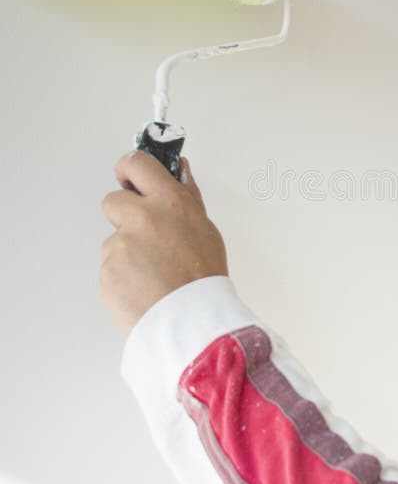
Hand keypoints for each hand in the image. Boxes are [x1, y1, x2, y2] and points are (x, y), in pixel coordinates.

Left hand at [101, 151, 227, 333]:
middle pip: (113, 201)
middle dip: (125, 215)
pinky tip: (144, 286)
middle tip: (147, 236)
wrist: (190, 320)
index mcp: (170, 203)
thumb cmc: (204, 276)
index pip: (137, 163)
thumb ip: (187, 196)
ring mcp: (120, 245)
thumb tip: (179, 169)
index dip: (129, 168)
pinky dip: (123, 275)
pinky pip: (110, 266)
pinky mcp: (106, 271)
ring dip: (127, 250)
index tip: (130, 176)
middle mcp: (142, 218)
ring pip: (114, 239)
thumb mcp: (205, 229)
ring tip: (153, 271)